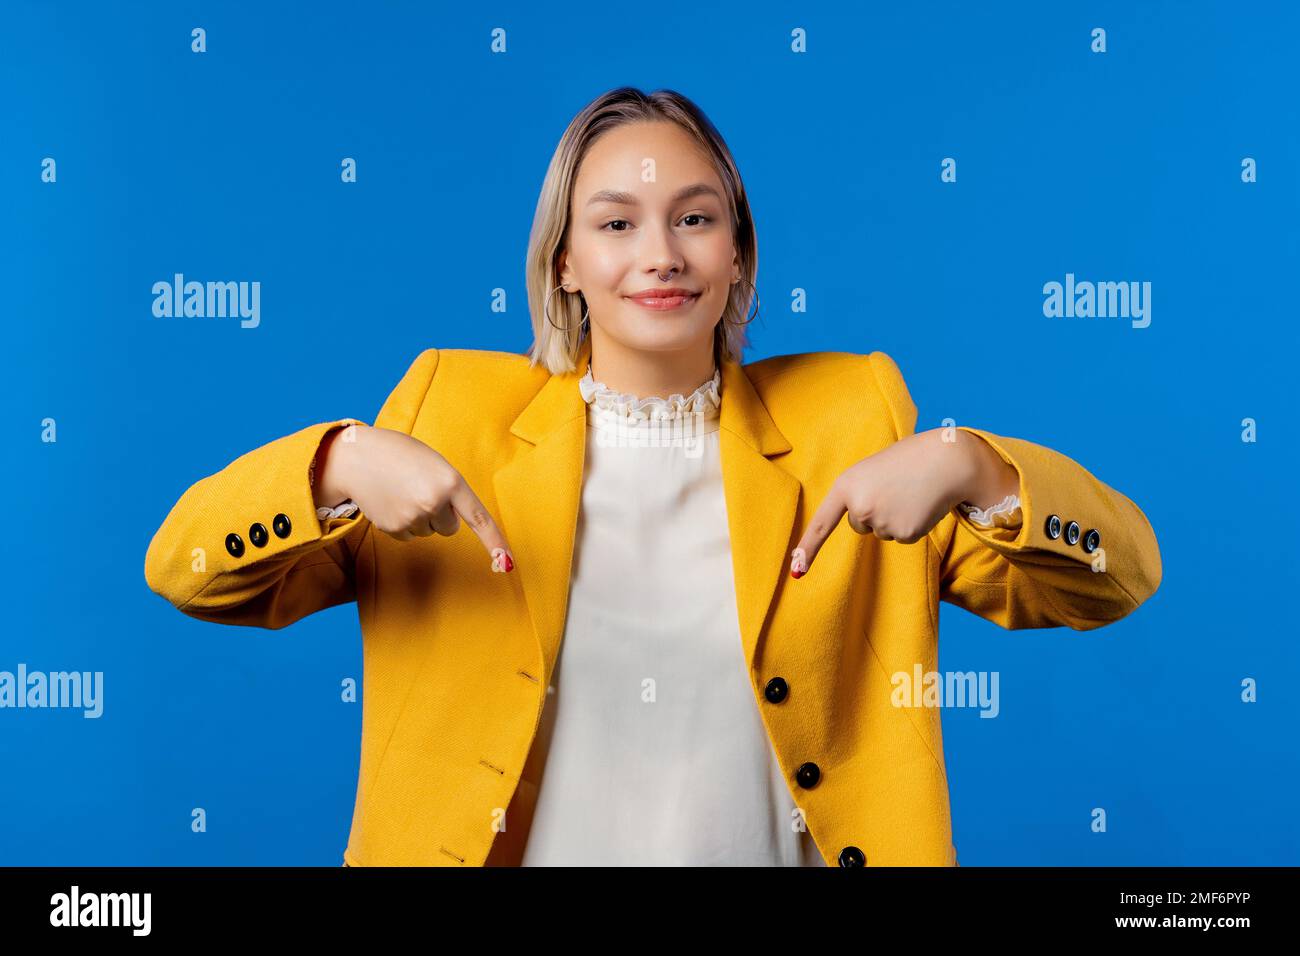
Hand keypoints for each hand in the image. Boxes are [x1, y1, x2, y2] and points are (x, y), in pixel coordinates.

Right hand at [320, 424, 515, 571]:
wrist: (357, 458)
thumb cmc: (400, 455)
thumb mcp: (434, 463)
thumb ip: (450, 488)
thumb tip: (455, 521)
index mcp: (450, 481)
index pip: (479, 518)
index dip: (494, 542)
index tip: (506, 563)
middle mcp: (434, 502)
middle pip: (451, 527)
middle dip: (441, 514)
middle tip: (420, 490)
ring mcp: (413, 518)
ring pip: (430, 531)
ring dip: (420, 517)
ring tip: (403, 492)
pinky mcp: (394, 529)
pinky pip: (410, 535)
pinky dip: (403, 523)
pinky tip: (391, 502)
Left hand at [789, 427, 1014, 577]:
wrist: (945, 460)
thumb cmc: (907, 461)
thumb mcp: (871, 471)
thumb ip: (858, 493)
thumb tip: (861, 522)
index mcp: (846, 485)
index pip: (822, 523)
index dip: (808, 548)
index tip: (796, 571)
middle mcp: (859, 507)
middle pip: (859, 526)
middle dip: (875, 512)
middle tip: (895, 488)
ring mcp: (881, 522)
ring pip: (882, 532)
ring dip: (895, 516)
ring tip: (909, 493)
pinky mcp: (904, 533)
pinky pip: (901, 537)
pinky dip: (912, 524)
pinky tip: (920, 505)